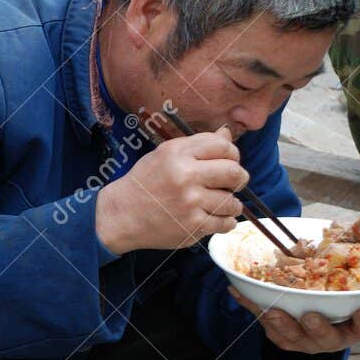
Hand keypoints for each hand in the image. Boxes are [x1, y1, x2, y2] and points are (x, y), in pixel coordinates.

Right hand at [95, 127, 248, 253]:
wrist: (120, 215)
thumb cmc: (145, 183)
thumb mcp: (165, 155)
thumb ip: (197, 145)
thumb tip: (227, 133)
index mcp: (178, 154)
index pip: (224, 147)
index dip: (232, 155)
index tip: (228, 163)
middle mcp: (185, 176)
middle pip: (235, 173)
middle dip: (239, 179)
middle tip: (232, 184)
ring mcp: (190, 203)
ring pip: (232, 201)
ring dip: (229, 203)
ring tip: (216, 204)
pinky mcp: (193, 226)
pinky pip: (226, 223)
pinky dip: (224, 222)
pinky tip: (212, 218)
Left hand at [228, 290, 359, 352]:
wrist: (320, 318)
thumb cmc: (342, 296)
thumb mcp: (355, 285)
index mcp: (356, 326)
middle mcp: (332, 337)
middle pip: (326, 336)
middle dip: (317, 327)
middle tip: (310, 316)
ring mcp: (304, 340)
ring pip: (291, 336)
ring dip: (280, 324)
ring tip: (272, 311)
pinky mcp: (280, 336)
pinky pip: (263, 321)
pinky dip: (250, 305)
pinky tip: (237, 290)